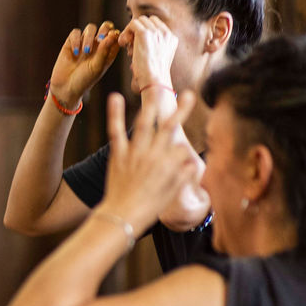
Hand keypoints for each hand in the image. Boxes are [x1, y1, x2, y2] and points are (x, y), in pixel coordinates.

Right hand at [48, 20, 119, 105]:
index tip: (111, 40)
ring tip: (86, 51)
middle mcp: (98, 45)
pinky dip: (76, 40)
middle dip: (104, 30)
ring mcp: (84, 43)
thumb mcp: (97, 67)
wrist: (66, 88)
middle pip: (105, 26)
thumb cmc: (85, 80)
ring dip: (89, 37)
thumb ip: (104, 50)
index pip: (116, 35)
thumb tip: (112, 34)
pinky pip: (75, 33)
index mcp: (108, 51)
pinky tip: (75, 52)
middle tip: (100, 39)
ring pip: (90, 28)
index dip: (115, 34)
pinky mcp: (71, 43)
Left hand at [102, 91, 202, 229]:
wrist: (123, 216)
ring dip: (151, 106)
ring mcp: (135, 153)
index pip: (180, 145)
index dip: (182, 147)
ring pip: (145, 125)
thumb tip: (191, 161)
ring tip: (155, 89)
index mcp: (171, 165)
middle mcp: (155, 155)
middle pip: (169, 128)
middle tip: (188, 94)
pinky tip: (115, 97)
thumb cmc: (149, 208)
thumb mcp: (172, 193)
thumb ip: (183, 175)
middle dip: (180, 110)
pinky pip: (116, 131)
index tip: (181, 147)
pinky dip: (115, 114)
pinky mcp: (118, 154)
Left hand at [118, 15, 178, 92]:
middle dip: (137, 30)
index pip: (156, 24)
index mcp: (171, 38)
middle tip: (130, 44)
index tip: (137, 43)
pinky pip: (133, 23)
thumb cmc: (152, 74)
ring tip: (127, 45)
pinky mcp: (145, 34)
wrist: (154, 79)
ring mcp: (156, 32)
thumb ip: (153, 46)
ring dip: (130, 31)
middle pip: (147, 20)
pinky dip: (126, 32)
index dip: (144, 30)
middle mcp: (166, 33)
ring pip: (139, 21)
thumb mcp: (157, 57)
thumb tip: (135, 42)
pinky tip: (123, 43)